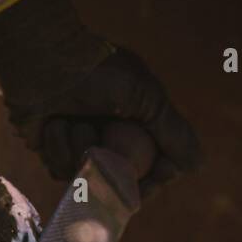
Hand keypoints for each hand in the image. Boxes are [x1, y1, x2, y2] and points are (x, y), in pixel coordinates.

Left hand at [0, 0, 200, 196]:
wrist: (44, 59)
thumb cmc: (98, 71)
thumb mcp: (147, 97)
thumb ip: (172, 132)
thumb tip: (196, 168)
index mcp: (139, 124)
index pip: (154, 169)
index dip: (152, 180)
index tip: (149, 180)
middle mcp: (112, 138)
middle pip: (120, 181)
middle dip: (111, 162)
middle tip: (102, 140)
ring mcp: (82, 146)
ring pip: (88, 177)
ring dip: (80, 146)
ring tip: (74, 118)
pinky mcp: (54, 150)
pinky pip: (59, 170)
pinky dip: (57, 146)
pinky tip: (54, 123)